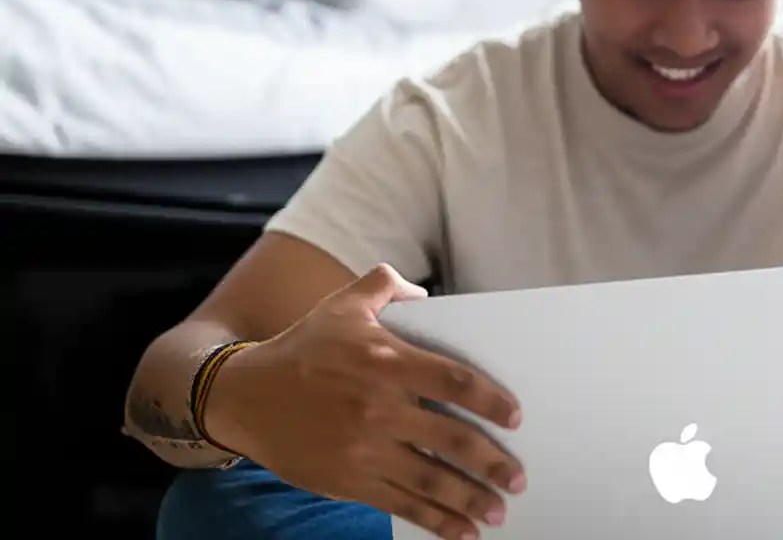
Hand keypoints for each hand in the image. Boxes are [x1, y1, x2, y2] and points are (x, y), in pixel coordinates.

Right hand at [204, 264, 525, 539]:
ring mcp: (363, 447)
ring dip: (471, 499)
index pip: (452, 380)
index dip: (490, 400)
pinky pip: (401, 504)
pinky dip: (435, 520)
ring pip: (431, 479)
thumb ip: (385, 287)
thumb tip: (423, 294)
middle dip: (492, 462)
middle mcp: (378, 406)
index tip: (516, 417)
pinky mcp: (348, 479)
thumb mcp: (342, 305)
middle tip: (517, 477)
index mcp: (384, 360)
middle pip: (452, 439)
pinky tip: (461, 531)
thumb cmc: (303, 348)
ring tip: (499, 511)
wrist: (245, 396)